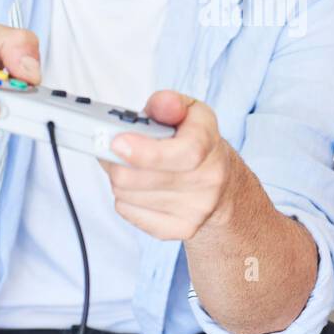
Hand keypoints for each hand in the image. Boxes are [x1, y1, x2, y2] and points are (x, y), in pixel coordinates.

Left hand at [100, 91, 238, 240]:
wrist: (223, 185)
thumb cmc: (196, 141)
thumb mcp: (188, 112)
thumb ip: (169, 104)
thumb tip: (162, 104)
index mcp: (208, 144)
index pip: (183, 154)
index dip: (145, 151)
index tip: (117, 143)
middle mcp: (208, 180)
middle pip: (140, 178)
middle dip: (114, 160)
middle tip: (110, 147)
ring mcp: (196, 209)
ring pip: (128, 195)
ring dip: (118, 177)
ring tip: (128, 165)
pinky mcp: (181, 229)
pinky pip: (130, 213)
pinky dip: (125, 197)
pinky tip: (138, 186)